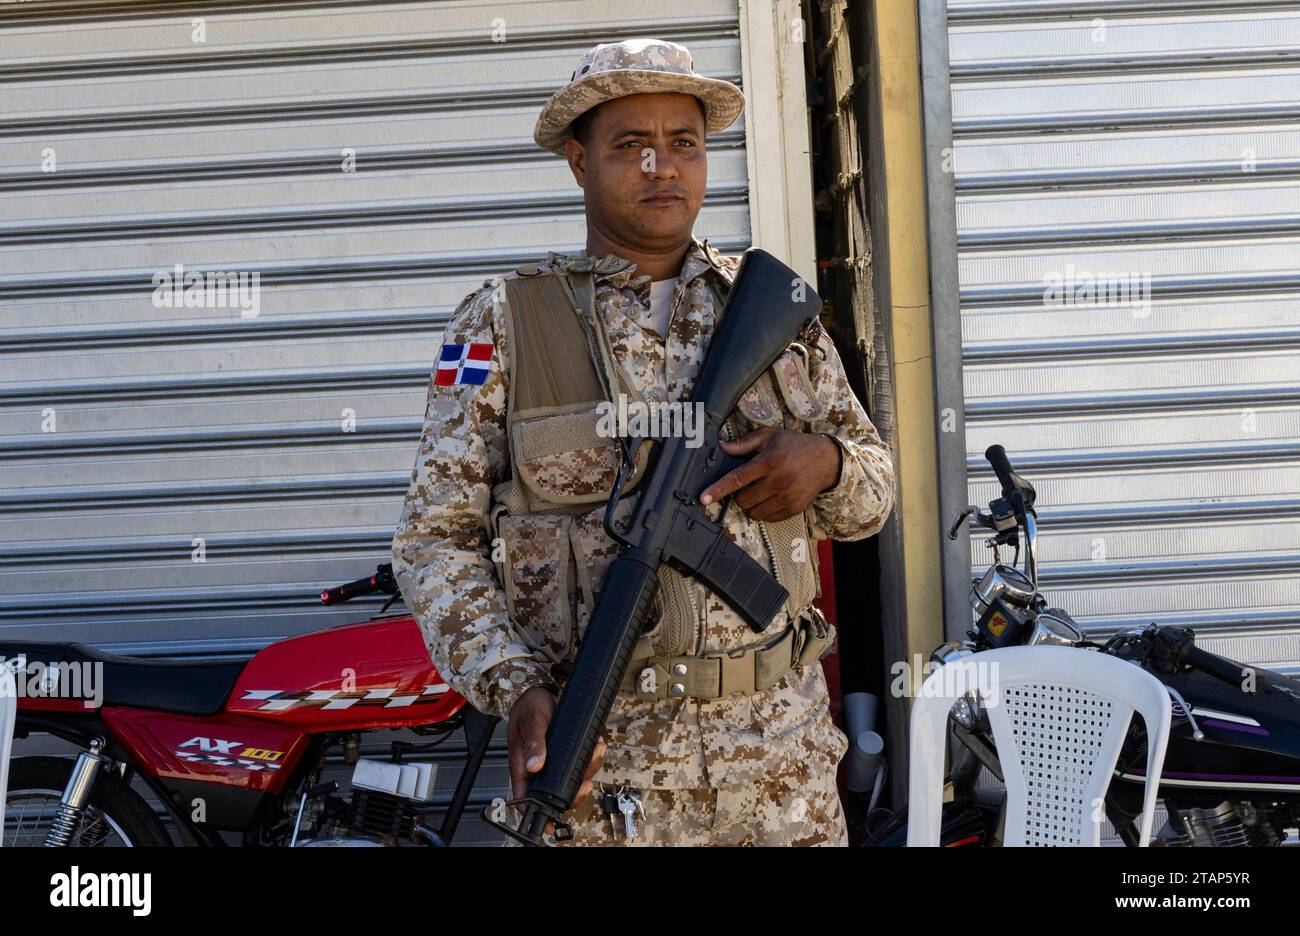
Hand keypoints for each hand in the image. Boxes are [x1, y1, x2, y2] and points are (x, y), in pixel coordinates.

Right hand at [506, 686, 606, 834]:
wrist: (539, 691)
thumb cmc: (529, 706)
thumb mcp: (531, 720)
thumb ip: (533, 742)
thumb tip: (534, 765)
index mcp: (522, 765)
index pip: (525, 796)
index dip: (536, 812)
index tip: (549, 822)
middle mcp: (538, 767)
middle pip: (555, 792)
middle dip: (573, 792)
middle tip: (584, 785)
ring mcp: (554, 760)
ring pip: (572, 777)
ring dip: (587, 769)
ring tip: (595, 752)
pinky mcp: (567, 752)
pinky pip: (581, 762)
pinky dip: (592, 755)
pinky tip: (596, 744)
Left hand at [698, 427, 841, 520]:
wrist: (826, 460)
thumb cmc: (793, 445)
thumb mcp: (769, 436)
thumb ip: (744, 443)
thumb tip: (722, 447)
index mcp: (769, 462)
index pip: (738, 478)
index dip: (719, 489)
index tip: (704, 498)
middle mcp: (779, 481)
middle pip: (743, 500)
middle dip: (739, 494)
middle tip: (749, 484)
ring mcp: (787, 497)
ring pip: (754, 513)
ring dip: (751, 504)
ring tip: (760, 490)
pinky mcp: (794, 509)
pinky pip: (768, 518)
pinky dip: (763, 511)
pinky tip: (771, 497)